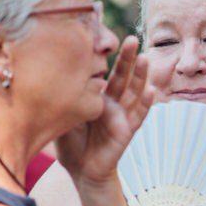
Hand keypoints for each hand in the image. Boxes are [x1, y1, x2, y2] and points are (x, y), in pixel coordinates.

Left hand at [55, 38, 153, 186]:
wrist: (80, 168)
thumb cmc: (70, 141)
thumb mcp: (64, 112)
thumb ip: (67, 95)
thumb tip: (54, 71)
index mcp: (98, 97)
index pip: (106, 72)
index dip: (109, 57)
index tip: (109, 38)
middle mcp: (113, 103)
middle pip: (123, 77)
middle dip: (128, 58)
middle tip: (132, 39)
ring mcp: (122, 116)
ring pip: (135, 92)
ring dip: (141, 75)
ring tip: (145, 58)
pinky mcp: (127, 131)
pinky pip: (138, 115)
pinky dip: (146, 103)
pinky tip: (151, 90)